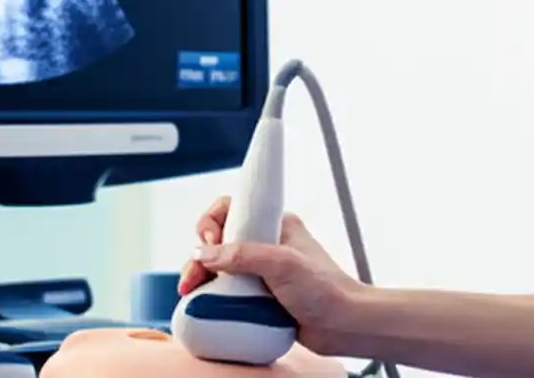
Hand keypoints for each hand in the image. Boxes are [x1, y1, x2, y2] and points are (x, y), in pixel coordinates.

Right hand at [178, 196, 367, 354]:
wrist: (342, 324)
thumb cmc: (324, 288)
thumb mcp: (282, 264)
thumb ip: (242, 255)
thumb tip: (203, 253)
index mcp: (275, 224)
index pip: (232, 209)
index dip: (213, 222)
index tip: (209, 242)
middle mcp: (266, 243)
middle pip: (220, 239)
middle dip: (201, 255)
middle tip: (192, 276)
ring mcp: (262, 269)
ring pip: (221, 266)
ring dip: (202, 276)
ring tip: (191, 291)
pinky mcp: (259, 294)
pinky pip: (228, 289)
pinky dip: (213, 294)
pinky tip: (203, 303)